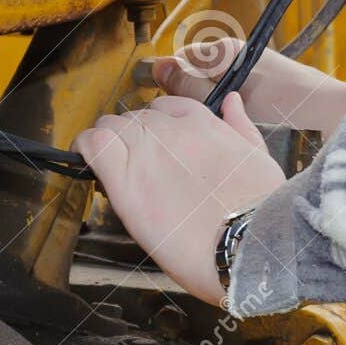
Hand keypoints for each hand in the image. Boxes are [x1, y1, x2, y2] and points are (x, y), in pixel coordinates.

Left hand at [74, 92, 285, 304]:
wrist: (246, 243)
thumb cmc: (259, 208)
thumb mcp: (258, 155)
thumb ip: (240, 124)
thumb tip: (232, 101)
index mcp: (202, 122)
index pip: (164, 107)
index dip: (156, 127)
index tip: (155, 147)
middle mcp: (171, 130)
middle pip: (134, 118)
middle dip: (131, 137)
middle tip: (133, 165)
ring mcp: (146, 153)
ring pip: (110, 127)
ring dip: (108, 142)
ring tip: (111, 166)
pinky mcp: (125, 182)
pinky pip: (93, 145)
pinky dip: (86, 147)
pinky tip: (88, 160)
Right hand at [151, 39, 345, 133]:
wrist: (325, 105)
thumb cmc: (281, 99)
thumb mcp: (228, 95)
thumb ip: (191, 85)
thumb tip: (157, 68)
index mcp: (224, 49)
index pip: (180, 59)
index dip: (172, 83)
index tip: (171, 107)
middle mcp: (234, 53)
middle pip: (194, 73)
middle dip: (190, 95)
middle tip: (198, 118)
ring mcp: (246, 67)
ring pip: (210, 85)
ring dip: (208, 102)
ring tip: (216, 121)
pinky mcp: (257, 82)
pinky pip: (227, 92)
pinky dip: (225, 105)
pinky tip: (233, 121)